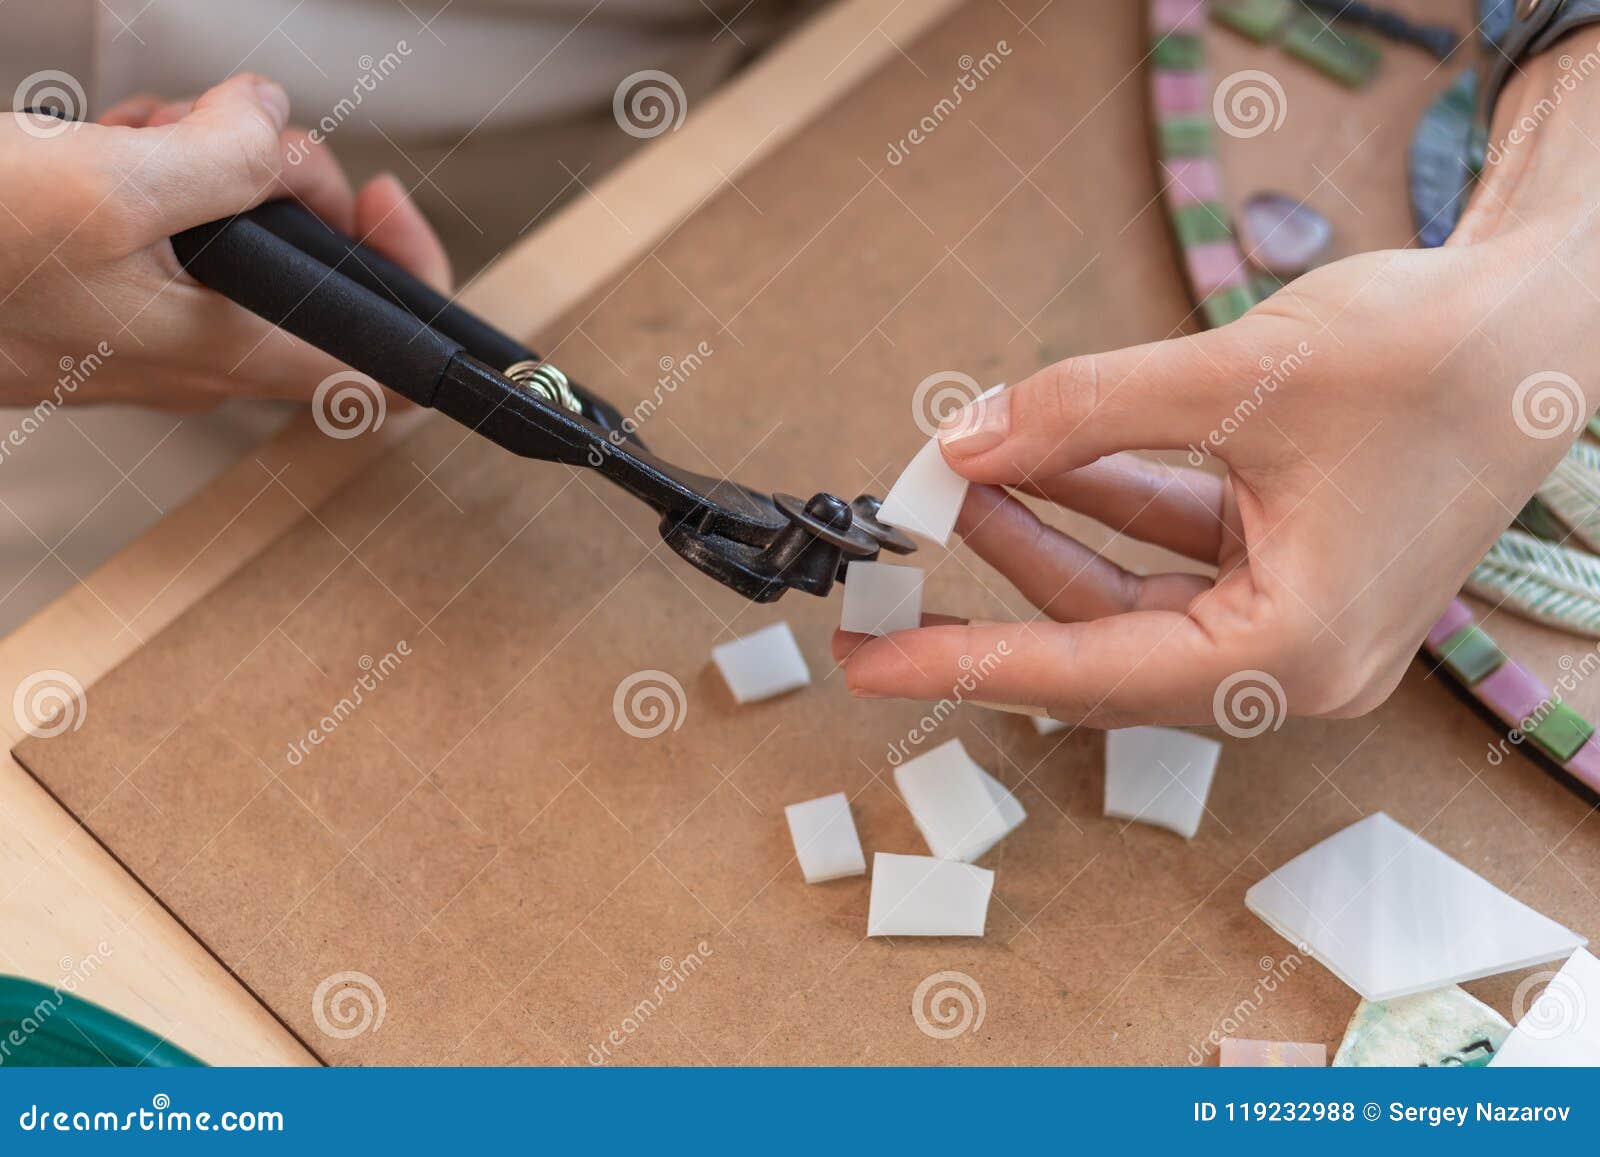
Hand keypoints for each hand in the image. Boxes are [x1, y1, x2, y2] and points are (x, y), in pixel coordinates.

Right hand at [0, 73, 449, 409]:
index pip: (385, 369)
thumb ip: (222, 161)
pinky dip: (151, 179)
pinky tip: (105, 146)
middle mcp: (197, 355)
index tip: (376, 202)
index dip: (410, 281)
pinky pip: (163, 239)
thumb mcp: (103, 187)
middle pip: (307, 274)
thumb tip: (275, 128)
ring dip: (210, 168)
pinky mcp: (98, 299)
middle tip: (245, 133)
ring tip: (149, 131)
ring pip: (233, 245)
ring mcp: (145, 330)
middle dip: (289, 183)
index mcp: (224, 351)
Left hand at [834, 36, 1599, 728]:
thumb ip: (1088, 412)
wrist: (1543, 320)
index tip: (869, 663)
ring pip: (1131, 601)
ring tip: (960, 484)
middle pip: (1104, 650)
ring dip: (1046, 541)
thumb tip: (966, 441)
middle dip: (997, 596)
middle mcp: (1296, 661)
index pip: (1093, 673)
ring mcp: (1296, 620)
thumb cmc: (1430, 354)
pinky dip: (1105, 511)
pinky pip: (1171, 557)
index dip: (968, 662)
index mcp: (1297, 650)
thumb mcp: (1237, 377)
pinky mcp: (1292, 570)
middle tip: (892, 573)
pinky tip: (1038, 466)